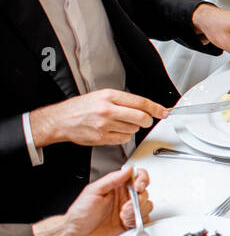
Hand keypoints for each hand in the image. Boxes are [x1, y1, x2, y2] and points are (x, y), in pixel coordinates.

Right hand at [28, 89, 167, 148]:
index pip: (140, 102)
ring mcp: (104, 125)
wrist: (60, 120)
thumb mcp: (101, 95)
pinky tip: (113, 131)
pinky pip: (123, 139)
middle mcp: (107, 110)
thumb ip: (122, 100)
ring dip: (132, 128)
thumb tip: (144, 107)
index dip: (156, 108)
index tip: (163, 112)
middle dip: (147, 120)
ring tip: (119, 123)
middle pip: (141, 117)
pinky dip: (123, 136)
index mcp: (109, 96)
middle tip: (145, 120)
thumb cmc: (81, 107)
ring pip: (133, 129)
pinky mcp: (101, 138)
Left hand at [33, 166, 152, 235]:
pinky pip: (144, 219)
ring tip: (122, 216)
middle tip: (125, 206)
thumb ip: (112, 179)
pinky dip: (137, 221)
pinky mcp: (130, 223)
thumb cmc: (80, 214)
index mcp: (115, 186)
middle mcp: (123, 197)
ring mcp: (128, 210)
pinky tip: (125, 222)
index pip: (136, 176)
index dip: (142, 179)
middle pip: (144, 192)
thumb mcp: (93, 191)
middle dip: (138, 200)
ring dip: (136, 212)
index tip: (138, 187)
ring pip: (147, 206)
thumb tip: (128, 170)